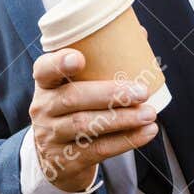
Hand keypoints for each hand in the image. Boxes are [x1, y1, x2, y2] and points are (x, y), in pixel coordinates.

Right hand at [29, 48, 159, 193]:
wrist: (55, 160)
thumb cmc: (73, 111)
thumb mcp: (75, 87)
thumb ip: (101, 62)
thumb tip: (140, 33)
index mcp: (45, 84)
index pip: (44, 70)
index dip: (59, 63)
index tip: (79, 58)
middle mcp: (43, 109)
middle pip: (72, 99)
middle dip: (110, 94)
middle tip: (141, 91)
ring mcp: (52, 136)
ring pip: (86, 126)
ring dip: (123, 119)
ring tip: (149, 113)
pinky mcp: (66, 160)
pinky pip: (98, 150)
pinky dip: (126, 141)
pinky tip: (146, 133)